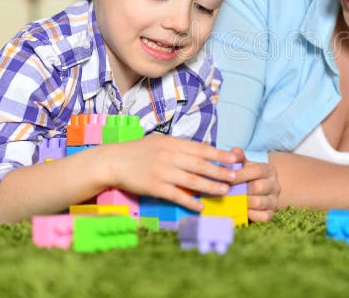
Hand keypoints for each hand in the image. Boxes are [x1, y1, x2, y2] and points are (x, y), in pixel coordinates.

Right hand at [101, 133, 238, 211]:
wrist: (113, 162)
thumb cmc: (138, 151)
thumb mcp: (160, 141)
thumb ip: (179, 146)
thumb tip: (202, 151)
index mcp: (173, 143)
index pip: (201, 149)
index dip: (219, 155)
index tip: (234, 159)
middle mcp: (169, 156)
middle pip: (200, 165)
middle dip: (220, 171)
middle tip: (235, 176)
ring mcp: (162, 172)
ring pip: (192, 180)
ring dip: (210, 186)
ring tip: (224, 190)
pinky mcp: (154, 187)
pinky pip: (176, 196)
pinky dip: (190, 201)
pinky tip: (201, 206)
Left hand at [232, 147, 280, 221]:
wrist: (257, 192)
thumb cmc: (247, 178)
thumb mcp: (244, 166)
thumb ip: (238, 158)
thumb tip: (234, 151)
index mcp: (269, 170)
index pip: (257, 170)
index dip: (241, 175)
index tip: (227, 179)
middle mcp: (275, 185)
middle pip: (258, 187)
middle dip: (241, 190)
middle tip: (227, 192)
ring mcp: (275, 200)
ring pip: (260, 202)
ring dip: (244, 203)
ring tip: (233, 201)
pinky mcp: (272, 214)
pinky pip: (263, 216)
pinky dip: (252, 215)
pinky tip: (243, 211)